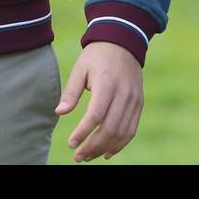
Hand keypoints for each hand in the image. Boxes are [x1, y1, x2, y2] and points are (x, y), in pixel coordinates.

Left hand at [57, 41, 143, 161]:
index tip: (71, 143)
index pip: (96, 115)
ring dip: (105, 148)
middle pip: (110, 128)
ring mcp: (134, 99)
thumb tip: (59, 112)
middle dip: (93, 146)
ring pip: (122, 132)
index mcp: (107, 83)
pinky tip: (106, 153)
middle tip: (78, 157)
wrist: (124, 42)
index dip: (83, 132)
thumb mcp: (80, 69)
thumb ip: (71, 92)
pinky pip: (132, 129)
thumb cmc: (97, 56)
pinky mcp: (139, 103)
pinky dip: (120, 144)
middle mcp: (124, 93)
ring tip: (88, 156)